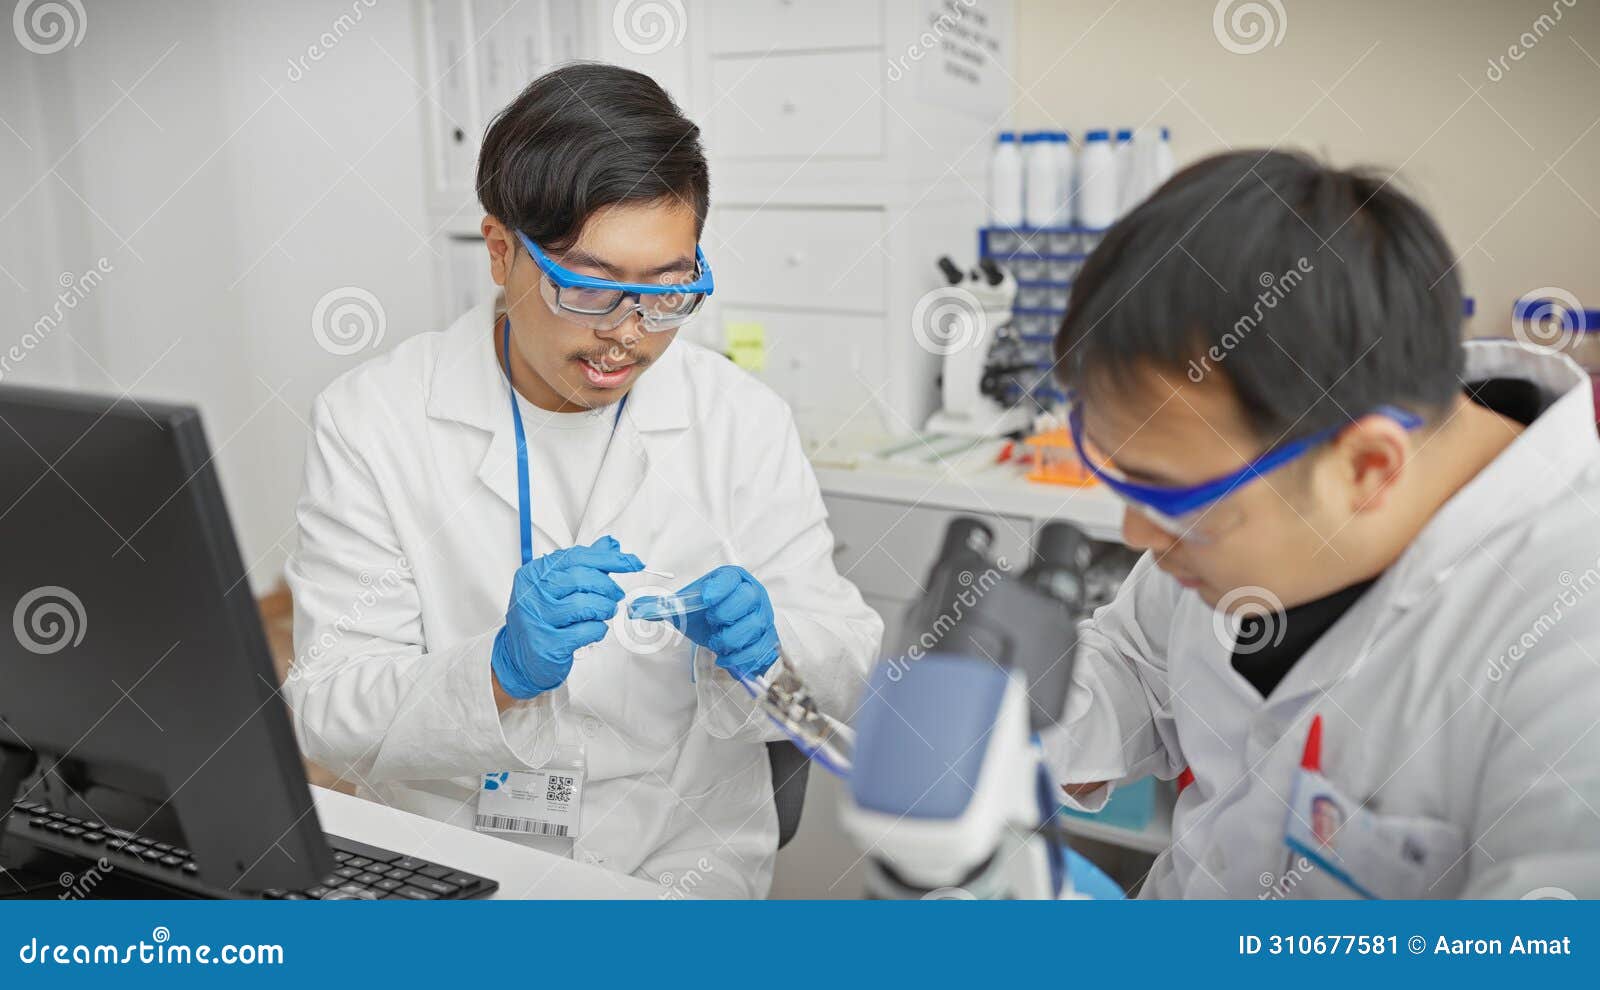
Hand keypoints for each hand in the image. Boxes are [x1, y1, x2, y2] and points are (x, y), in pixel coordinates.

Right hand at [491, 535, 642, 699]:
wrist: (520, 659)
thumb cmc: (542, 620)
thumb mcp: (556, 588)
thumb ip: (584, 565)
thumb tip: (610, 545)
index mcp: (534, 574)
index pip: (577, 556)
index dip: (609, 558)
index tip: (632, 562)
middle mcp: (532, 594)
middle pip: (582, 578)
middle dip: (607, 587)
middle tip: (615, 595)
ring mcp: (538, 619)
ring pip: (585, 604)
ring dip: (604, 609)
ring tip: (605, 612)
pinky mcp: (548, 644)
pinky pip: (586, 630)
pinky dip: (598, 629)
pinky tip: (593, 630)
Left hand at [637, 565, 779, 679]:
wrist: (723, 632)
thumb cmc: (706, 615)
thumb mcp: (683, 609)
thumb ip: (659, 607)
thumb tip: (632, 609)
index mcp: (732, 578)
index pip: (731, 577)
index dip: (720, 588)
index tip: (705, 599)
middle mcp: (753, 593)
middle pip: (749, 599)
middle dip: (727, 614)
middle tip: (713, 623)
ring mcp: (763, 616)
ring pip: (755, 625)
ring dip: (732, 638)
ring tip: (717, 642)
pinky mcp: (767, 639)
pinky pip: (760, 649)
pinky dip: (741, 657)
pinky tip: (726, 658)